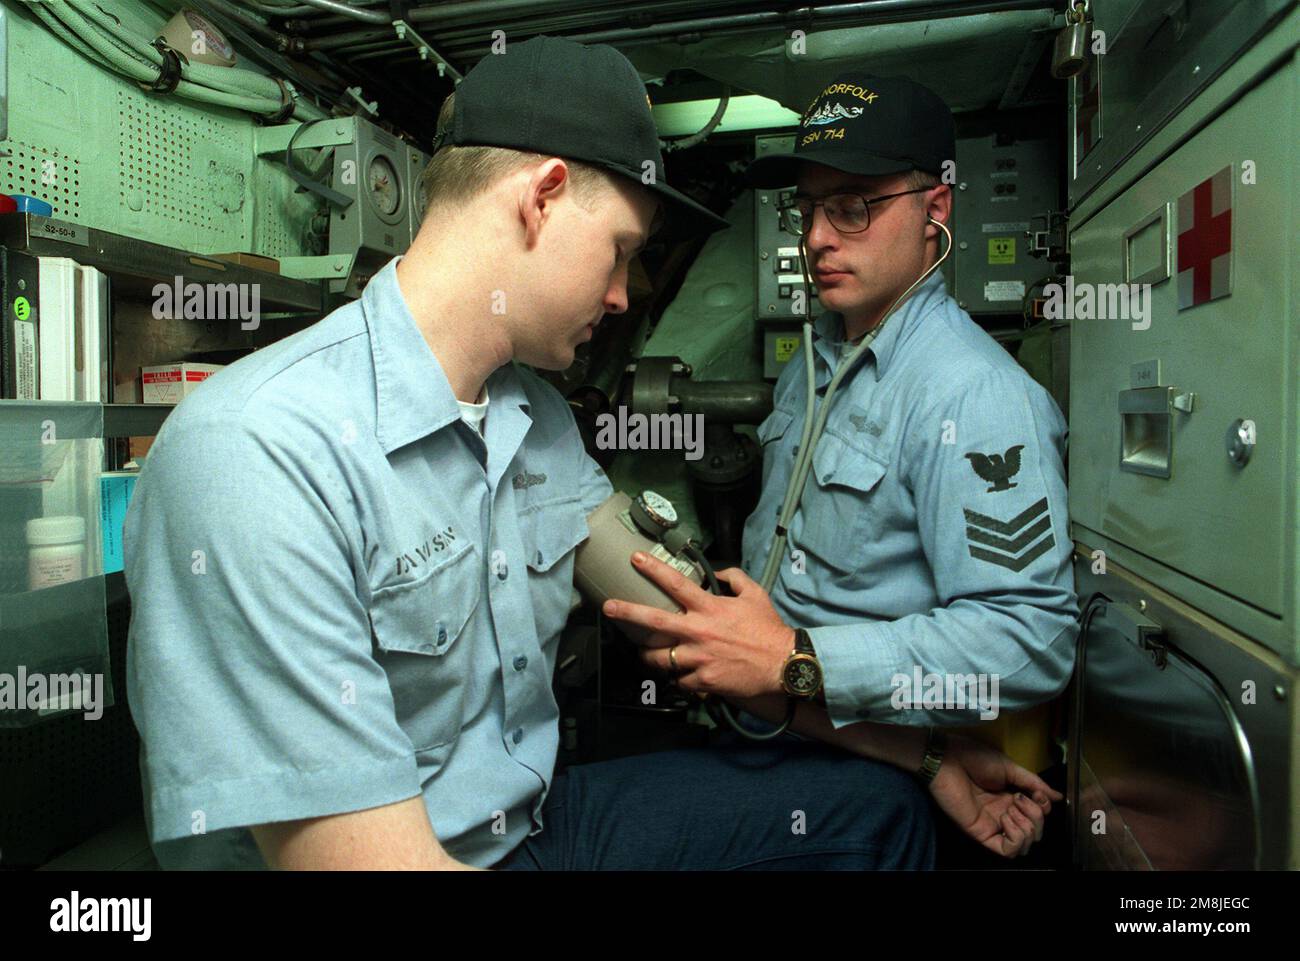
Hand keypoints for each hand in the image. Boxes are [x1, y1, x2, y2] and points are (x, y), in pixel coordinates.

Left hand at [601, 552, 793, 698]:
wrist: (783, 665)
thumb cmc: (768, 630)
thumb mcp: (755, 595)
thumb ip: (734, 578)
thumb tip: (717, 572)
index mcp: (709, 608)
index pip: (675, 583)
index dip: (652, 569)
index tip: (634, 559)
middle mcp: (698, 631)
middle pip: (653, 621)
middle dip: (626, 612)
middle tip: (607, 608)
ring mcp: (697, 658)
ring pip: (659, 658)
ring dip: (648, 656)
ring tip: (644, 653)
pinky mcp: (702, 681)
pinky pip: (679, 680)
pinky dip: (678, 678)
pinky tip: (680, 676)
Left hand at [927, 733, 1063, 857]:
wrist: (948, 758)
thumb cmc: (974, 757)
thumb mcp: (1010, 768)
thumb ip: (1034, 784)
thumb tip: (1058, 796)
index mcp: (1011, 798)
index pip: (1039, 816)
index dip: (1044, 807)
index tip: (1037, 793)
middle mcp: (1004, 814)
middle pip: (1035, 833)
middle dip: (1037, 817)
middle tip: (1020, 798)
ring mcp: (993, 825)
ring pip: (1024, 846)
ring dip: (1028, 827)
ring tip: (1012, 807)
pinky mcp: (981, 833)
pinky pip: (1007, 851)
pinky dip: (1015, 838)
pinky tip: (1006, 818)